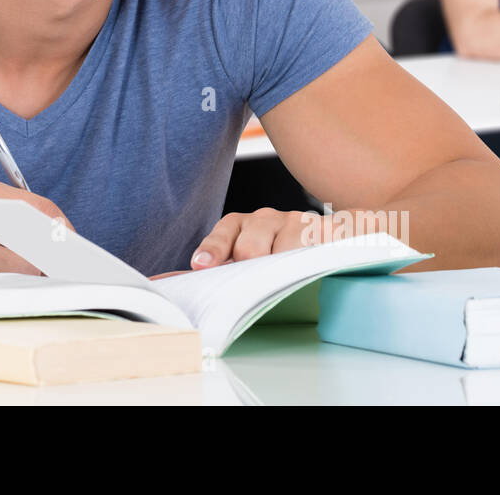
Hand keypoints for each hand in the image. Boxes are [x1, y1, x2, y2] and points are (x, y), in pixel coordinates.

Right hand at [0, 179, 73, 281]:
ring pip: (27, 263)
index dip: (60, 225)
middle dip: (55, 250)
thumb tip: (55, 230)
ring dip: (37, 273)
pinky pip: (7, 283)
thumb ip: (6, 211)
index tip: (71, 239)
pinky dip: (15, 287)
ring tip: (37, 276)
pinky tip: (13, 286)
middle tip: (66, 263)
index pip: (37, 206)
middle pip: (38, 233)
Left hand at [186, 208, 332, 269]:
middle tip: (256, 280)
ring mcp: (297, 222)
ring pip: (282, 247)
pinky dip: (312, 255)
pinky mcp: (327, 229)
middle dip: (251, 266)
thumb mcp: (247, 257)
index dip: (212, 249)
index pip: (224, 232)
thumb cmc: (281, 250)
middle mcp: (267, 219)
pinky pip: (315, 245)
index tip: (200, 265)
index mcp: (243, 225)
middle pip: (250, 246)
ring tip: (289, 271)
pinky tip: (313, 259)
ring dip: (283, 265)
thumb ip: (213, 268)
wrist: (336, 233)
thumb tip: (163, 280)